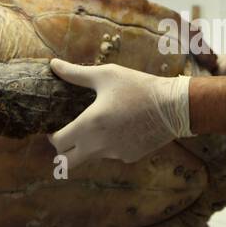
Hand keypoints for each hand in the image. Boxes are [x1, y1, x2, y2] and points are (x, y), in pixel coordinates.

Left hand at [48, 59, 190, 167]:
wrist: (172, 107)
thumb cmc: (138, 87)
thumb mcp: (106, 75)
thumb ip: (76, 73)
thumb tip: (54, 65)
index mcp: (89, 124)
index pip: (58, 142)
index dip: (53, 137)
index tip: (56, 128)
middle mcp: (99, 144)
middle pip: (68, 162)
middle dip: (63, 152)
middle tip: (68, 136)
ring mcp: (114, 154)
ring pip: (90, 158)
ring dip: (87, 147)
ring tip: (98, 127)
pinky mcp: (129, 157)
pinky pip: (111, 155)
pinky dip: (109, 146)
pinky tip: (120, 129)